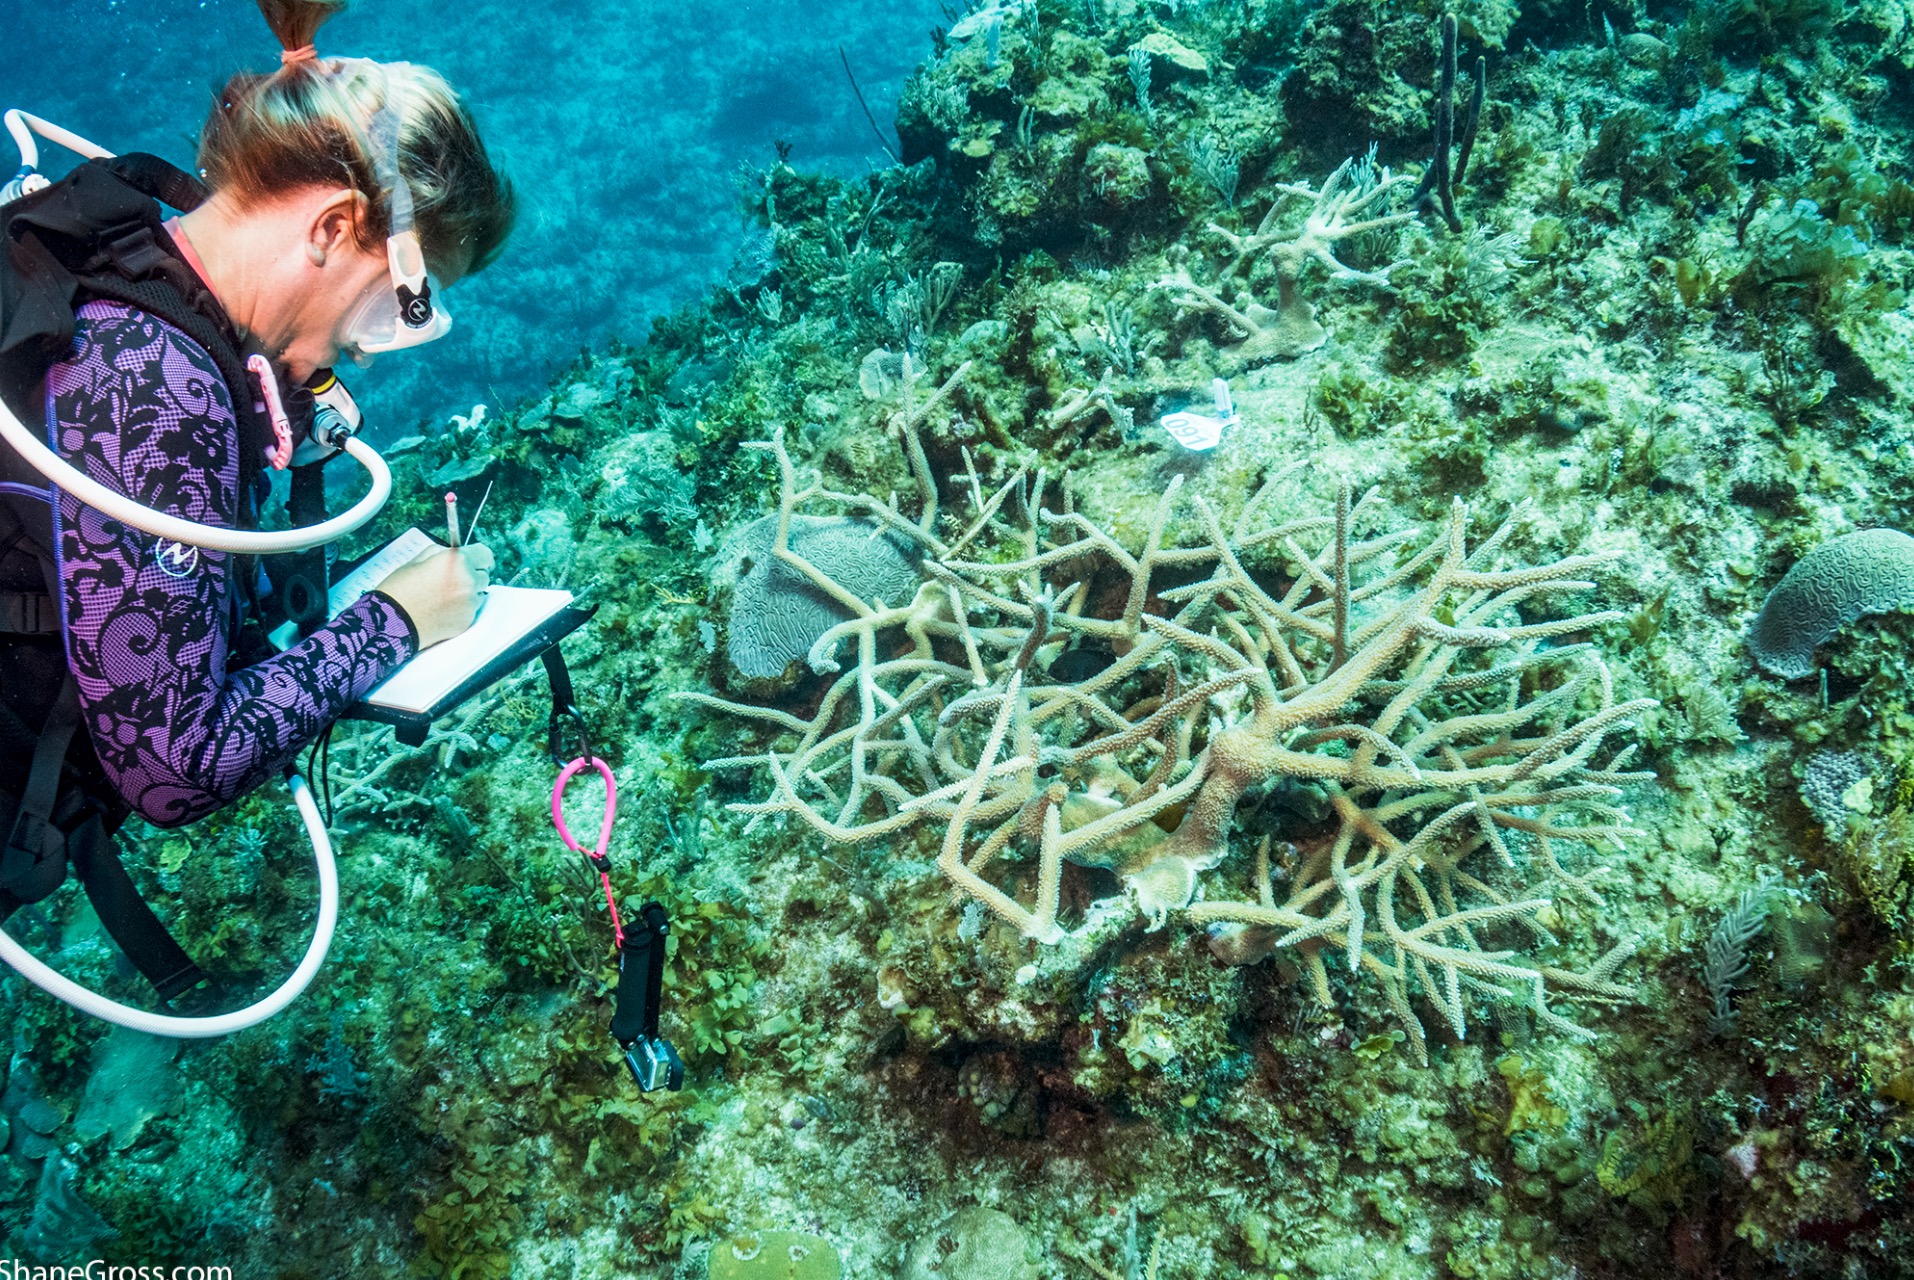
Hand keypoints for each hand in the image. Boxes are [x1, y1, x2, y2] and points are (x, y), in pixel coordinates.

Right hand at [375, 543, 494, 647]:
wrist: (391, 623)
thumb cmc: (400, 589)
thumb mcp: (417, 560)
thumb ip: (441, 553)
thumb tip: (454, 553)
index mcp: (458, 562)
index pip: (485, 554)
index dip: (477, 556)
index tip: (473, 560)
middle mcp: (469, 582)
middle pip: (483, 575)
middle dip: (471, 575)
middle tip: (451, 579)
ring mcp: (470, 604)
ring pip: (478, 594)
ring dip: (467, 593)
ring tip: (442, 596)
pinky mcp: (467, 621)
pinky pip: (471, 610)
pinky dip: (461, 609)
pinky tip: (441, 609)